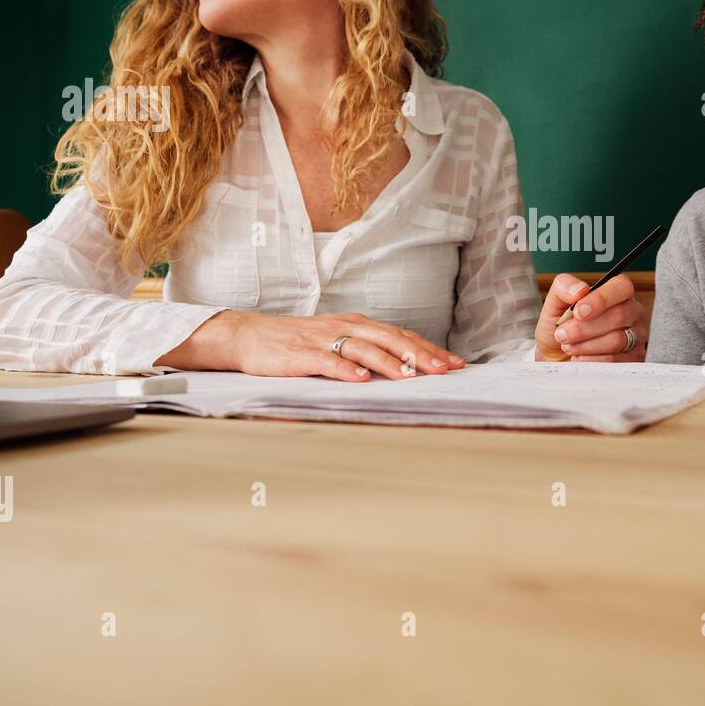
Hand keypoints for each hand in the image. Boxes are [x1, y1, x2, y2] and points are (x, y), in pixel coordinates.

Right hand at [162, 309, 464, 380]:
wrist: (249, 336)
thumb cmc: (297, 343)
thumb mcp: (336, 341)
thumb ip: (366, 350)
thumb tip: (405, 367)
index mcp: (357, 324)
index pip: (400, 335)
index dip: (429, 348)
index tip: (455, 363)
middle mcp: (345, 327)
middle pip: (389, 338)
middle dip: (419, 354)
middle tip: (445, 370)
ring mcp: (322, 340)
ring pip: (363, 349)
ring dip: (389, 362)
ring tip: (410, 375)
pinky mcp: (301, 354)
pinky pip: (327, 361)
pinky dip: (345, 370)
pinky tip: (361, 380)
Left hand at [534, 273, 648, 361]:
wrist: (556, 358)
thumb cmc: (560, 328)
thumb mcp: (554, 303)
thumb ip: (563, 287)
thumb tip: (580, 289)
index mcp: (615, 293)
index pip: (621, 287)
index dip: (601, 299)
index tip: (578, 311)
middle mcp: (631, 312)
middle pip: (619, 316)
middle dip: (584, 328)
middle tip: (563, 334)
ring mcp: (635, 337)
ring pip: (617, 340)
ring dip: (585, 345)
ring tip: (569, 346)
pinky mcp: (633, 359)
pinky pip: (615, 360)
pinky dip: (591, 360)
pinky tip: (580, 358)